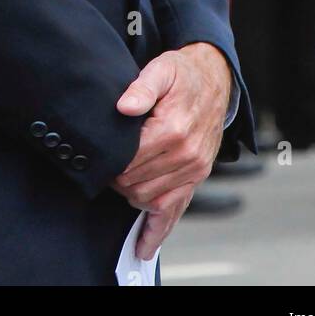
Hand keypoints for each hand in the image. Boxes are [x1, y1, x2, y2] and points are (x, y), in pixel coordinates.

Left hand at [110, 42, 232, 258]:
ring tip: (117, 183)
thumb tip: (124, 106)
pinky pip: (176, 211)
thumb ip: (141, 87)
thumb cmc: (184, 75)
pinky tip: (143, 245)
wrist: (214, 81)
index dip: (111, 161)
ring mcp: (194, 170)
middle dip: (117, 178)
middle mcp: (186, 155)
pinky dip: (157, 231)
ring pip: (151, 199)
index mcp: (174, 129)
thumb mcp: (162, 69)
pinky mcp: (196, 178)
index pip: (131, 160)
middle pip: (137, 182)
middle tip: (105, 167)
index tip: (100, 156)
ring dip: (130, 195)